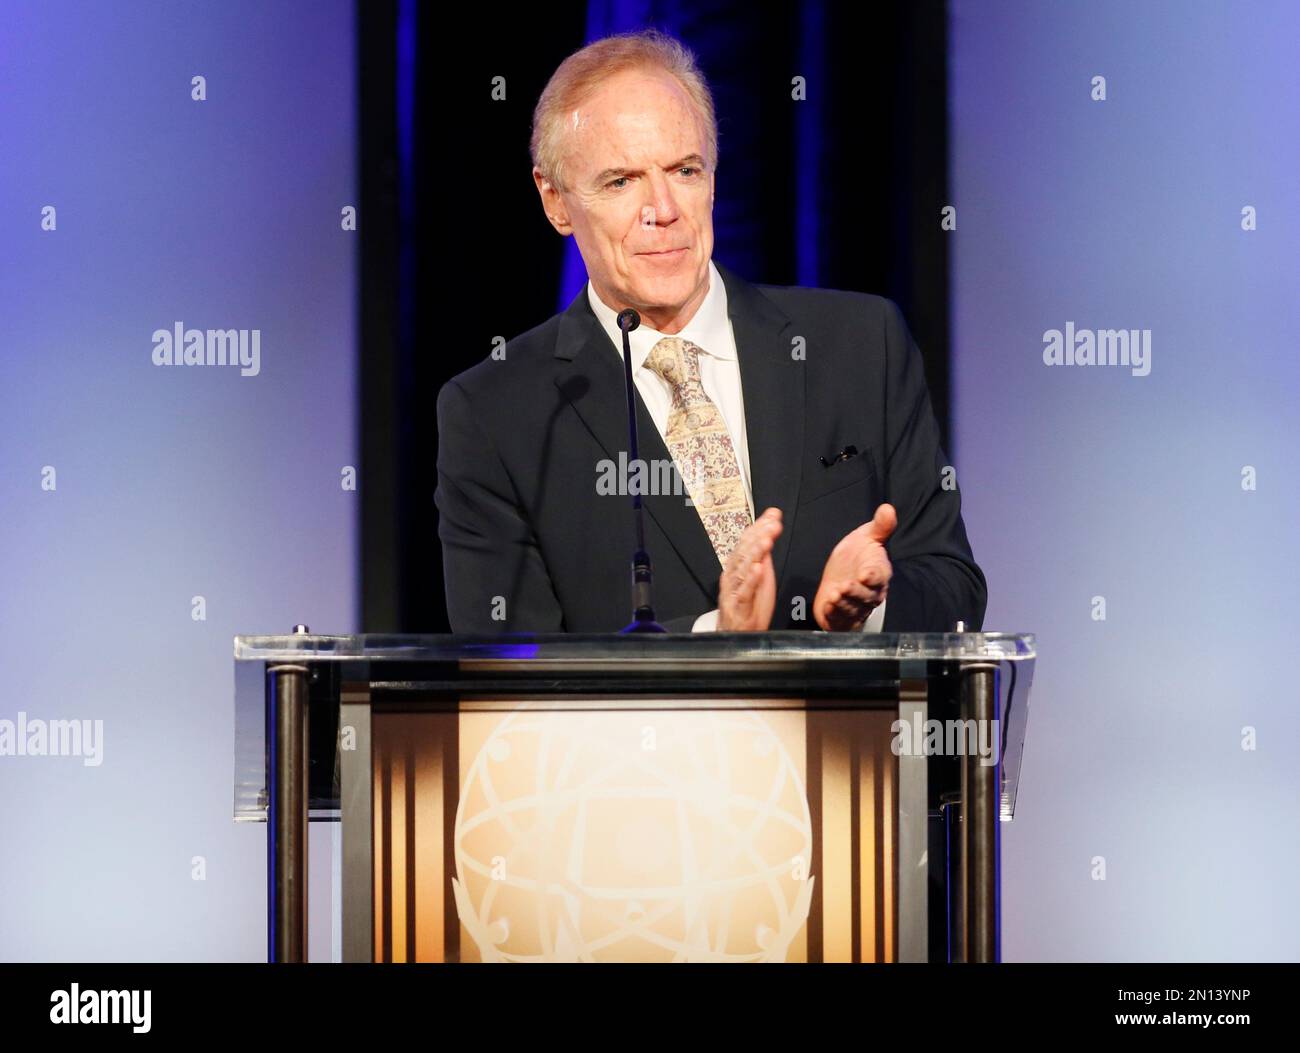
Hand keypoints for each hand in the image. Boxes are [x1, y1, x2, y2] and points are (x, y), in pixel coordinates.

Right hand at [717, 508, 782, 630]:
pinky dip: (751, 580)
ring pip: (743, 568)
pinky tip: (758, 569)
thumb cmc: (749, 608)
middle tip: (772, 524)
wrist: (737, 636)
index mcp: (737, 567)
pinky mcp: (738, 607)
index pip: (747, 541)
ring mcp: (733, 591)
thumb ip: (763, 556)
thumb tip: (769, 532)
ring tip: (766, 540)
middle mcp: (733, 576)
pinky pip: (744, 592)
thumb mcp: (759, 577)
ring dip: (755, 552)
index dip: (759, 527)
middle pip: (744, 552)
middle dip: (759, 535)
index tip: (773, 515)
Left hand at [813, 503, 896, 630]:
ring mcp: (856, 607)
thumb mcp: (867, 538)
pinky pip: (840, 619)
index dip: (873, 576)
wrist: (841, 578)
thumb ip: (879, 527)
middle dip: (856, 592)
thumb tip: (888, 508)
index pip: (879, 576)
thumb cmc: (856, 558)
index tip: (865, 573)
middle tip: (844, 586)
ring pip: (853, 608)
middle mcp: (870, 593)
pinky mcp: (842, 617)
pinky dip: (833, 614)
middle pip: (866, 596)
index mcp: (878, 573)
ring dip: (843, 603)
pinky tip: (827, 607)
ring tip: (834, 595)